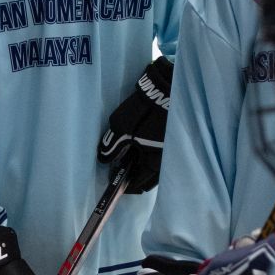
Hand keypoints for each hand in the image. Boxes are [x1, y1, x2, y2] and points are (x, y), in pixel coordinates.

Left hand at [97, 56, 172, 193]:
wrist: (163, 89)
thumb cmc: (142, 113)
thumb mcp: (121, 129)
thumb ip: (111, 146)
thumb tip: (103, 159)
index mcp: (153, 163)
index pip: (138, 184)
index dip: (125, 185)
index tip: (114, 179)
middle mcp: (164, 161)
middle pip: (148, 178)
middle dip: (135, 177)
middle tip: (120, 169)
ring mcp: (170, 150)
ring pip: (155, 167)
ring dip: (142, 166)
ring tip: (128, 156)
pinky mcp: (171, 139)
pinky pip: (159, 155)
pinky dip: (149, 155)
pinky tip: (139, 146)